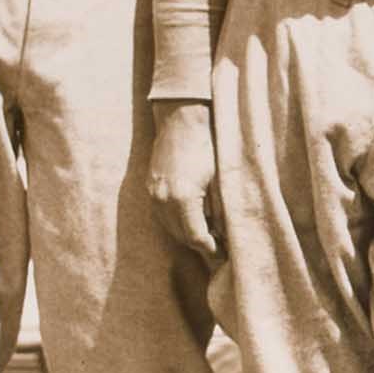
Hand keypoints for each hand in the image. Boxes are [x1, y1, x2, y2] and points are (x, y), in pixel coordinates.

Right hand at [149, 99, 222, 259]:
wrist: (180, 119)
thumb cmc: (205, 146)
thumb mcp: (219, 181)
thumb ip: (220, 211)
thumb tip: (224, 234)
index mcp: (183, 198)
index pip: (197, 237)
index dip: (211, 248)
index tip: (224, 253)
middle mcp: (163, 199)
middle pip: (182, 236)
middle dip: (201, 244)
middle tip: (220, 246)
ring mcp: (153, 194)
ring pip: (170, 228)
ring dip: (188, 234)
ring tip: (208, 233)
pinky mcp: (149, 188)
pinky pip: (163, 216)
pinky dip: (177, 222)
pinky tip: (192, 218)